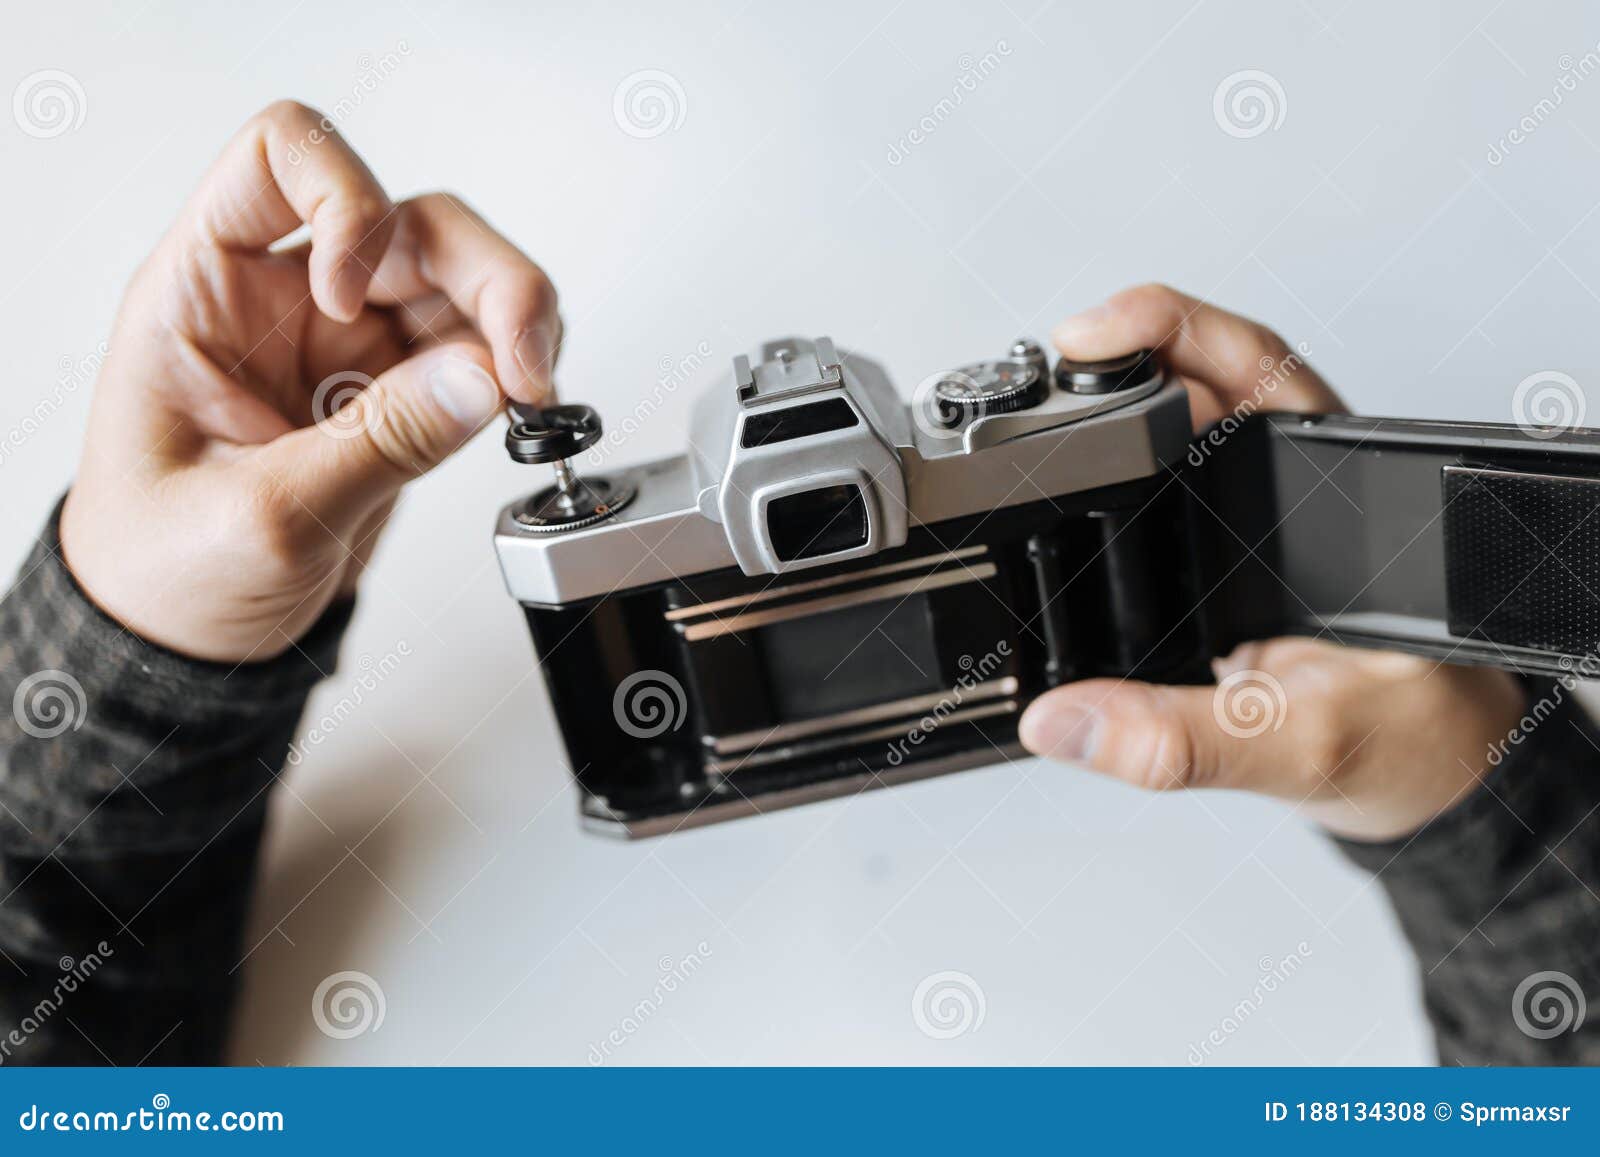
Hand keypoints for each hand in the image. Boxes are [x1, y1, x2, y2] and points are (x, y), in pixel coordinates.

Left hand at [60, 101, 561, 662]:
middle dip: (485, 274)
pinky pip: (479, 349)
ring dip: (517, 318)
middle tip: (522, 358)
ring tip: (532, 390)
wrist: (186, 639)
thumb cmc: (166, 568)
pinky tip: (523, 411)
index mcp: (208, 289)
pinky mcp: (398, 393)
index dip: (344, 201)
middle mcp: (287, 297)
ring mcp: (349, 343)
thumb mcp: (261, 515)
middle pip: (410, 221)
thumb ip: (377, 444)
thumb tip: (484, 378)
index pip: (282, 158)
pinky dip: (518, 370)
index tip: (354, 295)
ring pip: (461, 278)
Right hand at [1019, 284, 1525, 841]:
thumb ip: (1183, 739)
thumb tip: (1065, 721)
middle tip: (1040, 387)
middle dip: (1110, 362)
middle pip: (1192, 378)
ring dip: (1105, 419)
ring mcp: (1257, 513)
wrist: (1426, 773)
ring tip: (1038, 433)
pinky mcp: (1226, 550)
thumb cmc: (1410, 738)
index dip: (1166, 327)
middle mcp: (1296, 483)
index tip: (1089, 336)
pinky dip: (1107, 482)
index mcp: (1338, 490)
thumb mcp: (1299, 743)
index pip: (1253, 365)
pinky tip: (1066, 493)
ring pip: (1170, 431)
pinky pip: (1157, 494)